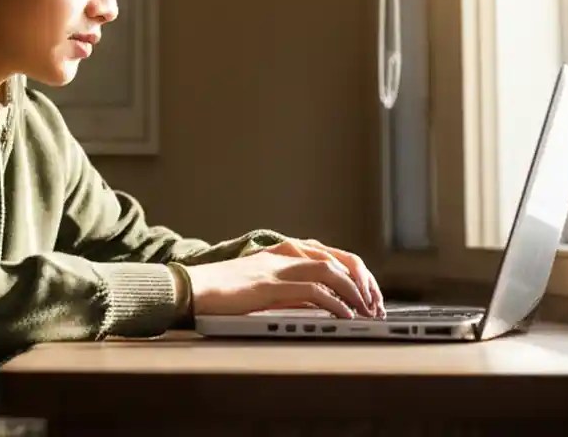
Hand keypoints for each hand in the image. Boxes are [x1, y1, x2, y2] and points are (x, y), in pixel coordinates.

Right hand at [183, 240, 384, 318]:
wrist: (191, 288)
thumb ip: (291, 287)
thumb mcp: (265, 284)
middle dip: (364, 283)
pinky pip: (315, 292)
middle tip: (376, 306)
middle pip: (341, 260)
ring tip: (366, 313)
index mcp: (286, 250)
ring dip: (355, 294)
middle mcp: (287, 253)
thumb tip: (324, 303)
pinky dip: (336, 304)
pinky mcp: (271, 285)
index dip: (358, 275)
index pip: (335, 256)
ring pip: (333, 273)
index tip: (371, 296)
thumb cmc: (223, 291)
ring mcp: (279, 267)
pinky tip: (345, 317)